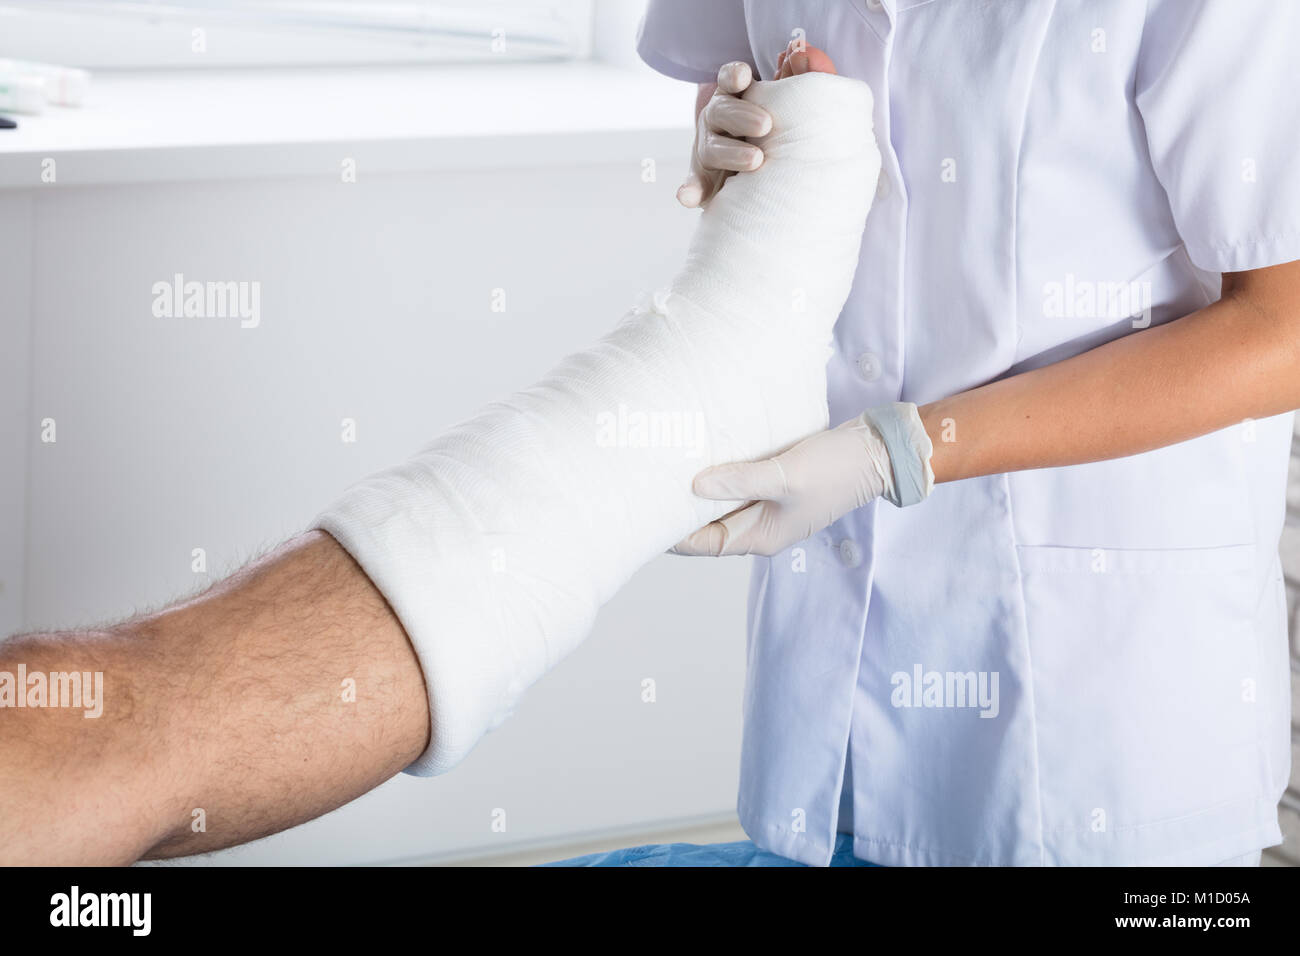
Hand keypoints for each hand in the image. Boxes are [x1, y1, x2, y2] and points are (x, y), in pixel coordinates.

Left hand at [672, 414, 895, 556]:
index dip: (675, 534)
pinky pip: (741, 482)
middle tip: (650, 488)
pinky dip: (723, 473)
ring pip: (725, 502)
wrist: (878, 451)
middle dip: (683, 510)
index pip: (706, 543)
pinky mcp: (778, 482)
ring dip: (702, 489)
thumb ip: (740, 481)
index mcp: (764, 536)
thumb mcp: (784, 476)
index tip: (645, 518)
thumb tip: (695, 486)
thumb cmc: (836, 469)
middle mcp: (764, 525)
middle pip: (712, 524)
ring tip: (669, 470)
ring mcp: (771, 504)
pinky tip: (705, 454)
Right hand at [678, 42, 839, 207]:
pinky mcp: (703, 180)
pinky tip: (688, 198)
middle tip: (766, 125)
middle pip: (722, 111)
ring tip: (756, 161)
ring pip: (711, 148)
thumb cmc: (781, 130)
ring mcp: (707, 150)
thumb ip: (797, 79)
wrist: (764, 171)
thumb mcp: (789, 103)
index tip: (745, 77)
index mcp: (735, 96)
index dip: (734, 76)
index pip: (728, 79)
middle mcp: (717, 119)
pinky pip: (694, 185)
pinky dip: (690, 191)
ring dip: (730, 153)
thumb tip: (800, 53)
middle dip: (742, 116)